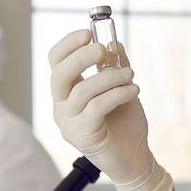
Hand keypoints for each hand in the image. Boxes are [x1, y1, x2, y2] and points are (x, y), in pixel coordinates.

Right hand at [48, 29, 172, 190]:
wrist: (135, 158)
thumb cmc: (125, 123)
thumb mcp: (121, 87)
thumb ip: (114, 66)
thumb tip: (112, 41)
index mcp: (66, 93)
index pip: (55, 62)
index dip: (68, 45)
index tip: (88, 32)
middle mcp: (61, 107)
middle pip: (59, 75)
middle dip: (81, 57)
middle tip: (103, 50)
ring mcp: (68, 123)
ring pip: (83, 90)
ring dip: (111, 78)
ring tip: (131, 76)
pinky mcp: (82, 136)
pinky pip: (96, 107)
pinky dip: (117, 94)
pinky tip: (133, 91)